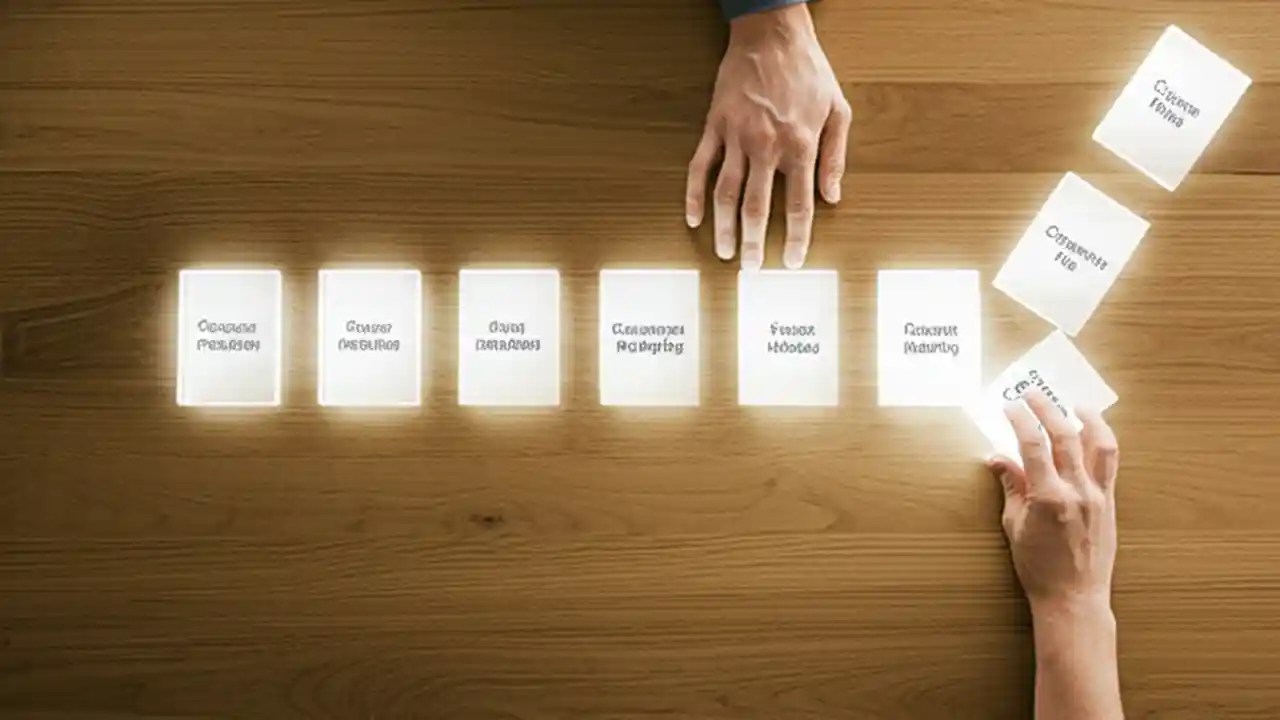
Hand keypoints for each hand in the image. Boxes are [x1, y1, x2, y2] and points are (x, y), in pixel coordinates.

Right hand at [685, 4, 850, 269]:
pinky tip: (693, 219)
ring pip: (726, 193)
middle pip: (757, 207)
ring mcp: (736, 138)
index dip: (795, 238)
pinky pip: (699, 167)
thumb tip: (833, 197)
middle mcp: (766, 147)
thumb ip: (834, 157)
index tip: (790, 262)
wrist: (772, 35)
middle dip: (754, 243)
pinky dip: (693, 195)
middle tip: (750, 269)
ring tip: (725, 253)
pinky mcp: (715, 127)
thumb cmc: (809, 72)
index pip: (798, 205)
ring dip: (724, 227)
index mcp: (799, 147)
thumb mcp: (838, 111)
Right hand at [989, 390, 1124, 718]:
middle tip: (1033, 394)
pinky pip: (1109, 465)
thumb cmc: (1038, 568)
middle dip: (1047, 409)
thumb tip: (998, 458)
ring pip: (1100, 445)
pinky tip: (1092, 434)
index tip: (1009, 406)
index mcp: (1049, 498)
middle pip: (1065, 436)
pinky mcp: (1110, 503)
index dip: (1020, 420)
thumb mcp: (1015, 526)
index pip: (1034, 446)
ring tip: (1076, 404)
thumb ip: (1011, 487)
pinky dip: (1101, 443)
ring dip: (1089, 419)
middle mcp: (1078, 492)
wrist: (1073, 598)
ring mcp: (1098, 497)